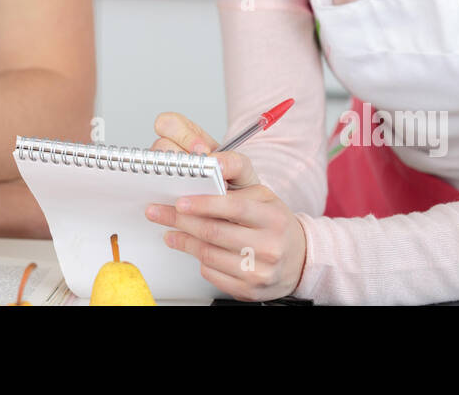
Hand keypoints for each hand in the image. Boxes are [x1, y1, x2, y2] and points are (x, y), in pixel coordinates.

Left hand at [147, 112, 306, 299]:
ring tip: (169, 230)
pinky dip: (198, 259)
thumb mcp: (263, 195)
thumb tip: (207, 167)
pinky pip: (212, 274)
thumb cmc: (274, 223)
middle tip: (159, 212)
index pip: (234, 208)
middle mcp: (269, 246)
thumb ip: (236, 180)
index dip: (203, 204)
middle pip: (214, 232)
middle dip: (181, 221)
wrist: (299, 259)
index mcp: (273, 217)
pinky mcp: (248, 291)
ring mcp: (259, 272)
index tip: (180, 201)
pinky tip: (191, 247)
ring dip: (183, 241)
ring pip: (208, 255)